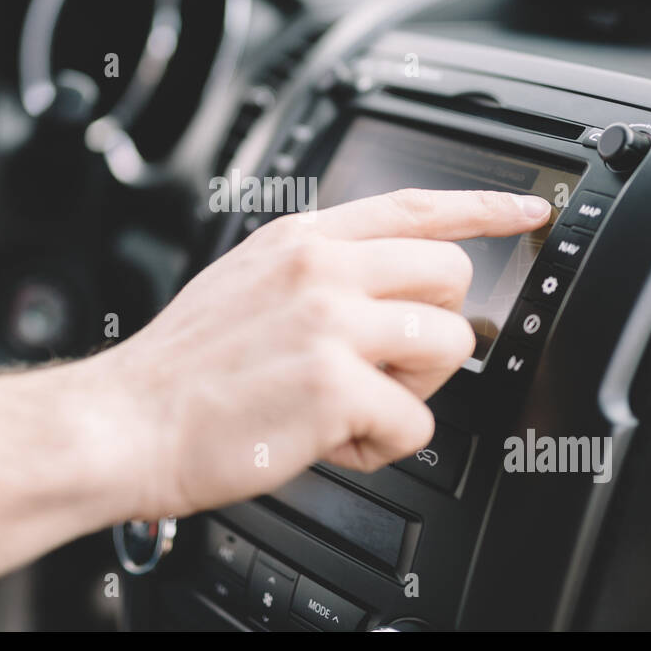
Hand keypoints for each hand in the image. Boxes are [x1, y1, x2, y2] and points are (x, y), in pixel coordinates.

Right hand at [87, 188, 551, 518]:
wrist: (126, 421)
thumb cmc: (181, 369)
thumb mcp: (244, 282)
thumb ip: (313, 270)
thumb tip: (379, 288)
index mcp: (301, 240)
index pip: (413, 205)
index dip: (481, 206)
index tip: (524, 211)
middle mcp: (322, 268)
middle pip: (452, 277)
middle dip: (437, 328)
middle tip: (386, 364)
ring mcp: (331, 321)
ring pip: (450, 346)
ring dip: (413, 389)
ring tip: (353, 404)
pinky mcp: (335, 384)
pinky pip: (415, 423)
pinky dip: (380, 445)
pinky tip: (331, 440)